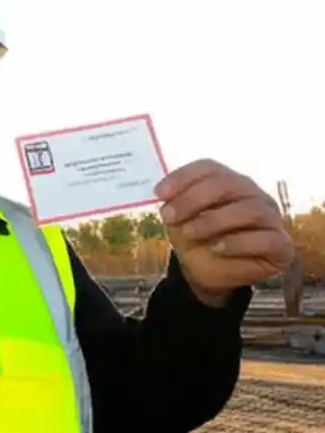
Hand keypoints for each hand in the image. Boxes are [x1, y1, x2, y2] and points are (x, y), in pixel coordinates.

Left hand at [156, 159, 294, 305]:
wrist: (207, 272)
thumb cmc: (196, 238)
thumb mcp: (179, 219)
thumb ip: (175, 203)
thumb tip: (164, 194)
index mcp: (228, 181)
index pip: (210, 168)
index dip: (183, 177)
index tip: (159, 194)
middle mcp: (253, 194)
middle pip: (228, 183)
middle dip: (194, 199)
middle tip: (169, 216)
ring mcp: (271, 218)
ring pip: (250, 209)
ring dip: (214, 221)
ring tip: (190, 233)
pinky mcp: (282, 245)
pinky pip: (266, 239)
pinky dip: (238, 243)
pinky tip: (217, 248)